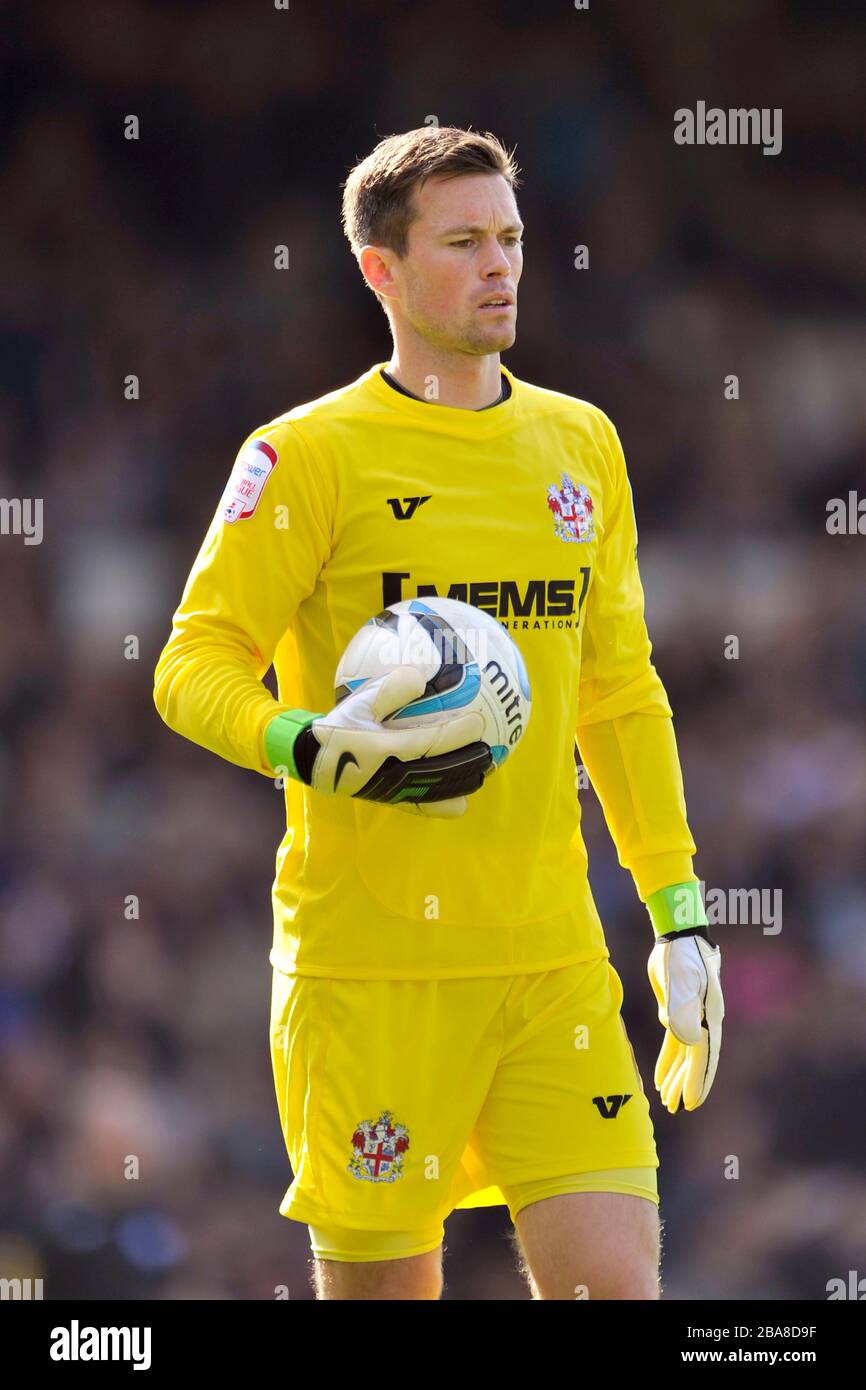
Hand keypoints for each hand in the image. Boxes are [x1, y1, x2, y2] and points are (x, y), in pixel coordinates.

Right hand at [297, 664, 491, 817]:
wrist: (316, 760)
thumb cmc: (341, 726)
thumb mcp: (359, 702)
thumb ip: (389, 689)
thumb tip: (418, 677)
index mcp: (387, 747)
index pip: (432, 741)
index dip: (458, 733)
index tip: (479, 722)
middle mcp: (395, 773)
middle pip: (443, 771)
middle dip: (469, 761)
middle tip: (490, 751)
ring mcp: (395, 791)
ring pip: (438, 792)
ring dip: (463, 782)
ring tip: (482, 773)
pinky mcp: (392, 802)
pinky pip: (423, 808)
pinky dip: (444, 805)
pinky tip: (459, 799)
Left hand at [647, 929, 722, 1112]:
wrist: (678, 936)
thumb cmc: (682, 958)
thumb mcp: (682, 983)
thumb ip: (684, 1011)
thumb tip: (690, 1042)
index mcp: (708, 1019)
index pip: (702, 1057)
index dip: (697, 1081)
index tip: (690, 1104)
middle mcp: (703, 1023)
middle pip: (694, 1061)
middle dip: (685, 1085)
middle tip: (675, 1108)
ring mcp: (691, 1018)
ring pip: (683, 1056)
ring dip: (676, 1077)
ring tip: (666, 1101)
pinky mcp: (676, 1012)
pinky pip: (673, 1044)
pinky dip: (667, 1061)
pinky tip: (659, 1078)